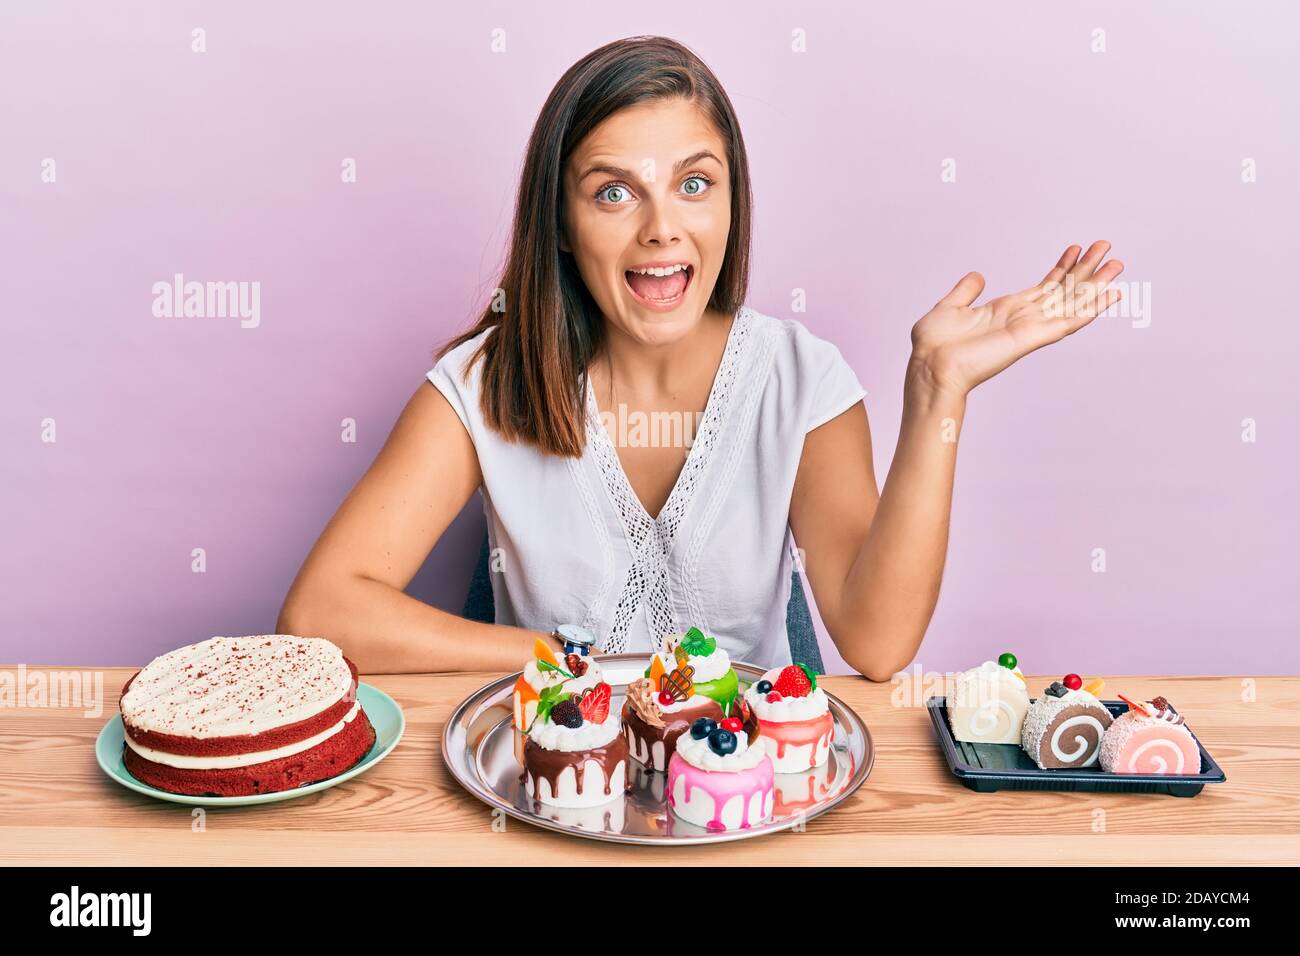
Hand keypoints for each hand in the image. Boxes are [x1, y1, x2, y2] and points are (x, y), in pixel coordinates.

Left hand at [908, 241, 1123, 397]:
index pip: (1043, 286)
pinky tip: (1112, 295)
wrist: (930, 366)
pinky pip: (1069, 322)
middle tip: (1107, 247)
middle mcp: (1023, 318)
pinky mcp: (1033, 337)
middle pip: (1064, 290)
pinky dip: (1092, 308)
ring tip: (1118, 264)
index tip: (1076, 248)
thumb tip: (978, 276)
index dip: (1061, 267)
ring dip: (1096, 284)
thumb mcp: (949, 307)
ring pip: (1073, 302)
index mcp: (1006, 310)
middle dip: (1086, 269)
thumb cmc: (934, 345)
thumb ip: (966, 291)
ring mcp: (1031, 328)